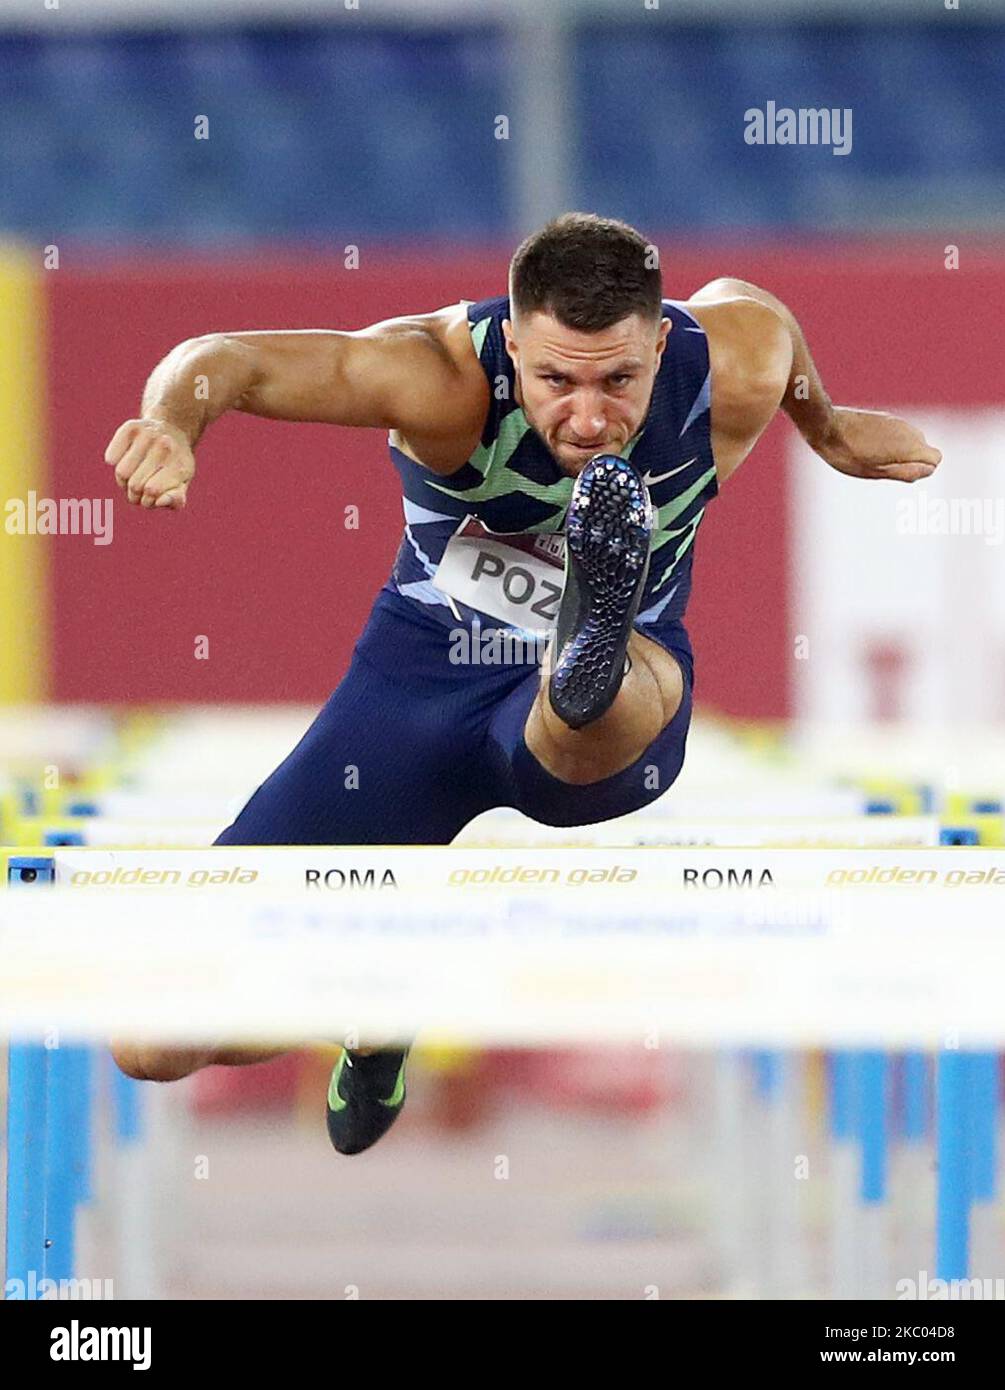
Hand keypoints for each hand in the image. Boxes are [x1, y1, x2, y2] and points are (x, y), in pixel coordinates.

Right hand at [104, 418, 195, 508]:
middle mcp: (165, 447)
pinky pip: (112, 455)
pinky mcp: (131, 427)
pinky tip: (123, 458)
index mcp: (179, 465)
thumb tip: (159, 501)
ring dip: (123, 481)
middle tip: (140, 488)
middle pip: (134, 485)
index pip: (151, 491)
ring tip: (133, 476)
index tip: (152, 496)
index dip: (147, 500)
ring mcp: (148, 434)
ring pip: (121, 472)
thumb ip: (175, 499)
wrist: (174, 432)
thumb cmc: (175, 465)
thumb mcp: (181, 485)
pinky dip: (113, 460)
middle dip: (134, 493)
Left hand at [811, 406, 941, 482]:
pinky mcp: (887, 417)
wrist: (827, 426)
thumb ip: (905, 472)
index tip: (898, 473)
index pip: (936, 459)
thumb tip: (929, 471)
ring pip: (912, 441)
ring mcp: (898, 422)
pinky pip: (900, 433)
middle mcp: (909, 430)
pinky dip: (892, 442)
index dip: (921, 470)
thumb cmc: (849, 455)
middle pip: (925, 450)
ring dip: (900, 451)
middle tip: (882, 467)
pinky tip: (869, 445)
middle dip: (911, 461)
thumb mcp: (875, 472)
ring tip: (873, 456)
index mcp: (909, 445)